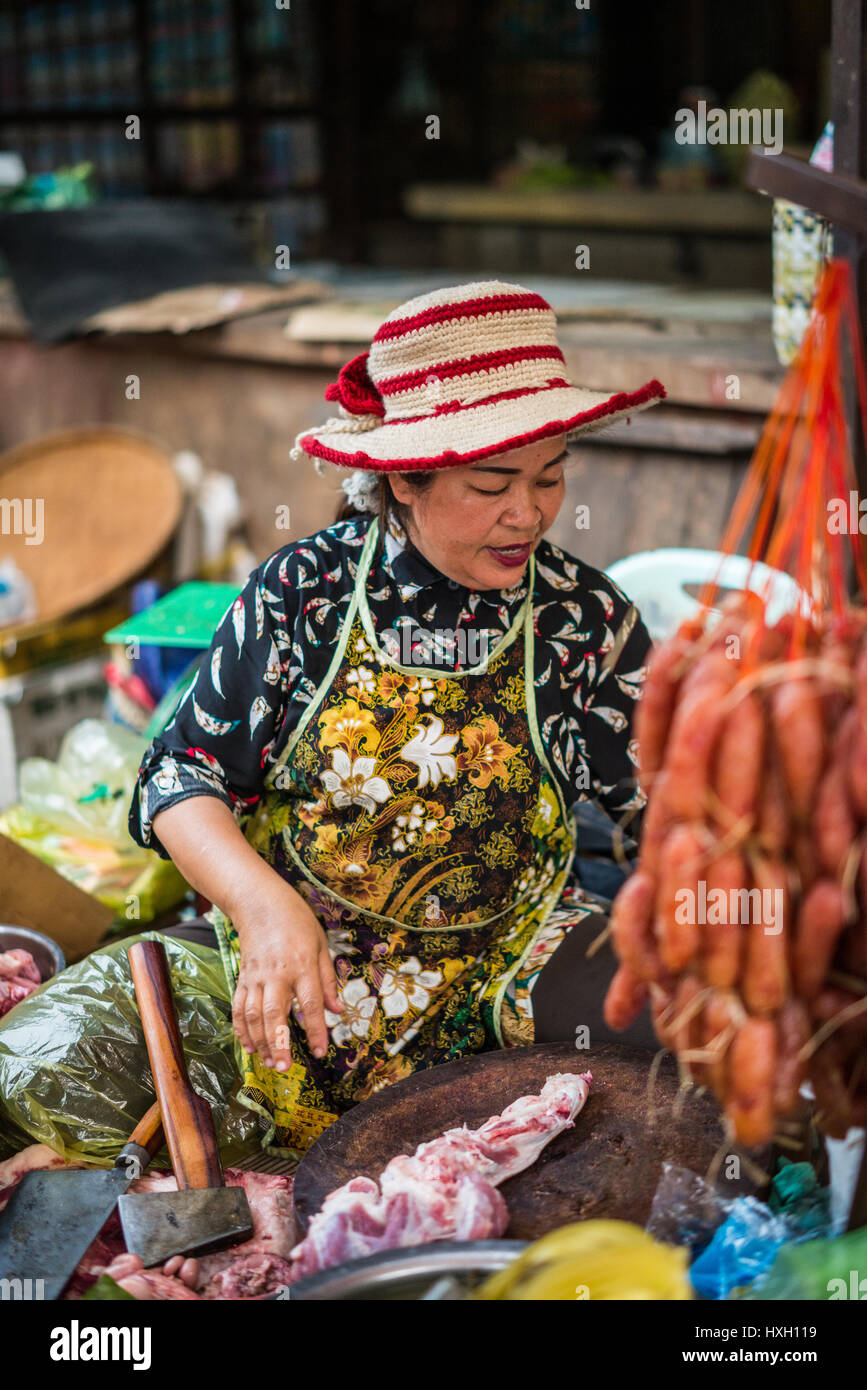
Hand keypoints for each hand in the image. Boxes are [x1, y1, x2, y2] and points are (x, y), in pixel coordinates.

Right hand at [231, 884, 341, 1070]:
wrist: (261, 903)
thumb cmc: (297, 922)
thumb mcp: (322, 945)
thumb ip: (329, 980)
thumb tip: (337, 1011)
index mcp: (302, 965)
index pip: (310, 1004)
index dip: (315, 1030)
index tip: (319, 1052)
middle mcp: (277, 974)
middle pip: (274, 1014)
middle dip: (278, 1043)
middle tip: (283, 1067)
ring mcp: (256, 977)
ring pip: (253, 1014)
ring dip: (259, 1041)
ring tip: (268, 1062)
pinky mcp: (242, 977)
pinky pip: (239, 1007)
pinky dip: (241, 1029)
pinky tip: (248, 1046)